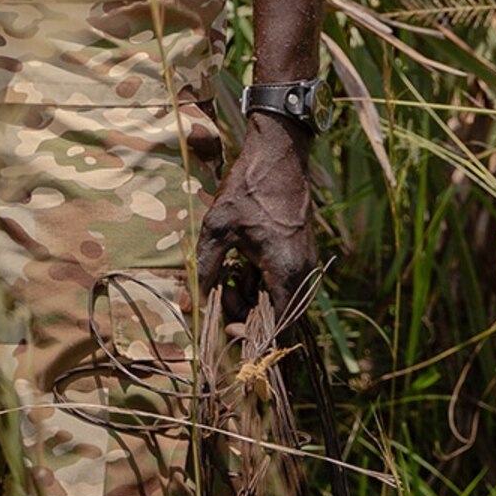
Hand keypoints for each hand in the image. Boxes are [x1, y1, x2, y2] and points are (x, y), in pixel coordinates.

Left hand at [197, 112, 321, 322]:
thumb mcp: (218, 228)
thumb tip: (191, 303)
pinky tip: (241, 264)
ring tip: (229, 273)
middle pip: (275, 319)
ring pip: (276, 302)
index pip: (277, 332)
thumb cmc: (249, 189)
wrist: (279, 156)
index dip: (250, 338)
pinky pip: (279, 285)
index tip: (225, 326)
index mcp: (286, 274)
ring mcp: (303, 267)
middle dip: (244, 313)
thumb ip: (206, 269)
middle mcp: (302, 276)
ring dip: (249, 297)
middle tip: (220, 290)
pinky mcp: (299, 258)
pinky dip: (258, 283)